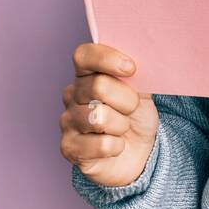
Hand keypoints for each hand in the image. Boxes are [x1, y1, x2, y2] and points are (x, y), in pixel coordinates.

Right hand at [59, 43, 158, 186]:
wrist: (138, 153)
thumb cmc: (136, 117)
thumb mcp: (141, 91)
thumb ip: (135, 74)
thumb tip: (137, 62)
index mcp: (87, 74)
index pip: (84, 55)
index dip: (107, 59)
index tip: (131, 69)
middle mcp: (71, 95)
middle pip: (98, 86)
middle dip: (127, 100)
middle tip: (132, 109)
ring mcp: (67, 121)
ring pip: (99, 118)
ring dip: (122, 125)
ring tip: (122, 128)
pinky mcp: (68, 148)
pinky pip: (101, 145)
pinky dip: (117, 146)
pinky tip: (114, 146)